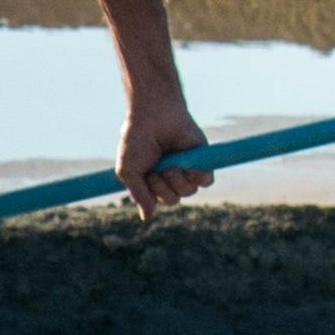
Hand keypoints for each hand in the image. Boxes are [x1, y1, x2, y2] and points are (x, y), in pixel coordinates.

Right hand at [118, 95, 210, 218]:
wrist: (153, 116)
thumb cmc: (136, 141)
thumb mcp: (128, 172)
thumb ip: (139, 195)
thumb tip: (147, 218)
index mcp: (154, 182)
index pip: (159, 202)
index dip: (153, 193)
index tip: (146, 175)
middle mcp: (172, 177)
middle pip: (174, 200)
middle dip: (163, 186)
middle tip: (157, 167)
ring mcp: (188, 169)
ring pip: (189, 191)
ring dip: (177, 179)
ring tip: (170, 162)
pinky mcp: (202, 160)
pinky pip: (206, 181)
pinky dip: (197, 176)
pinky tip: (187, 166)